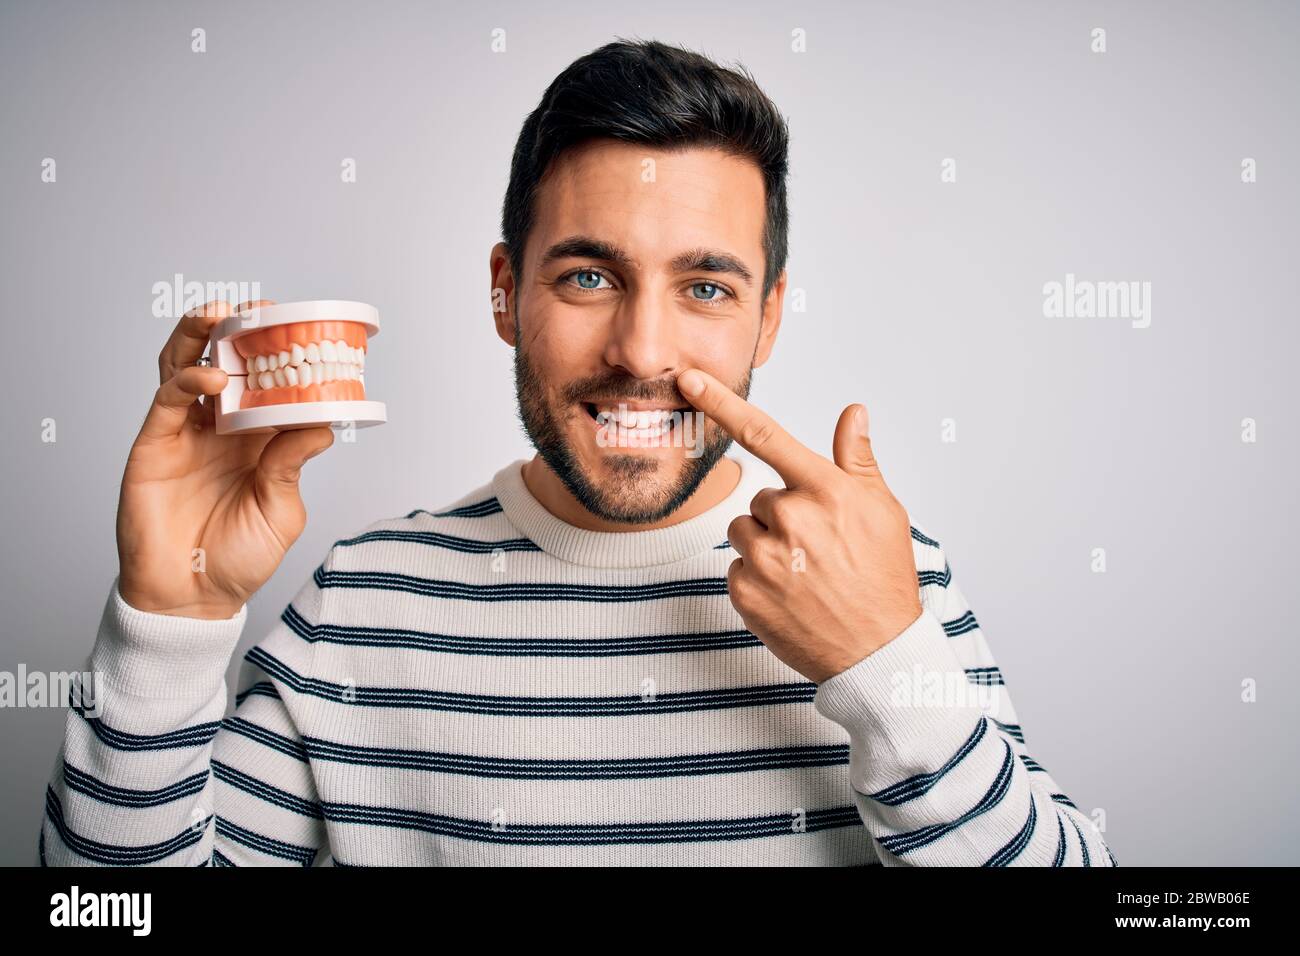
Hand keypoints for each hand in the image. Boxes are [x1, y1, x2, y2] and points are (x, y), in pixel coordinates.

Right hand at [116, 299, 334, 618]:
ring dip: (201, 335)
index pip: (268, 383)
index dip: (280, 354)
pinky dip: (187, 381)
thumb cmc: (238, 558)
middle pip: (224, 362)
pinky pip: (167, 400)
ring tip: (222, 314)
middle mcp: (219, 427)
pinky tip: (210, 377)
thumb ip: (293, 465)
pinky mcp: (154, 445)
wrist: (191, 598)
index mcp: (257, 439)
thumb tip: (324, 424)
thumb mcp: (281, 510)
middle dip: (238, 331)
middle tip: (259, 310)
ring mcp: (184, 432)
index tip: (303, 329)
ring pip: (187, 365)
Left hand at [677, 368, 922, 683]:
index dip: (720, 402)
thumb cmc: (884, 577)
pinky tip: (791, 594)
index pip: (764, 433)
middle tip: (817, 547)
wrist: (877, 652)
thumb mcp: (884, 511)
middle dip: (781, 515)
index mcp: (825, 490)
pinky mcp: (745, 592)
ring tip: (804, 571)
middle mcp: (791, 518)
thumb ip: (858, 461)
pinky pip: (737, 567)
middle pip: (759, 497)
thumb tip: (854, 412)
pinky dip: (758, 578)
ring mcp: (766, 557)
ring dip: (765, 545)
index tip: (689, 380)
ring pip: (743, 531)